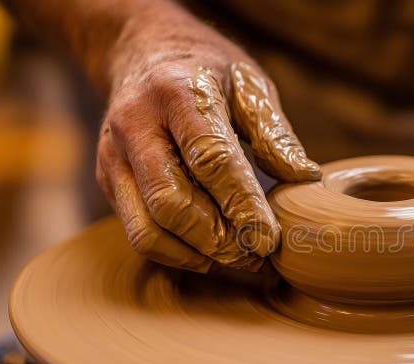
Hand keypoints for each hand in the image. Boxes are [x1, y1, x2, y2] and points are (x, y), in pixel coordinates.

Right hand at [96, 14, 319, 272]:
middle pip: (171, 204)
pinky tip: (213, 256)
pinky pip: (139, 233)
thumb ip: (273, 133)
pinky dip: (179, 255)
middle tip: (258, 257)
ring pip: (147, 230)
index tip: (269, 239)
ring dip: (198, 257)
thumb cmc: (208, 72)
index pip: (210, 159)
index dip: (241, 204)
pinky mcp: (109, 181)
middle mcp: (136, 126)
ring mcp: (115, 157)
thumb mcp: (249, 85)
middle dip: (218, 241)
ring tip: (241, 263)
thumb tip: (304, 178)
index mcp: (178, 94)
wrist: (142, 50)